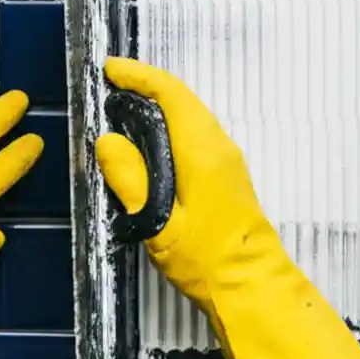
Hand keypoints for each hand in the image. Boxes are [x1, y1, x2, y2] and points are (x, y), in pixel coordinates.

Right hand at [94, 57, 359, 358]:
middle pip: (183, 100)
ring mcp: (227, 161)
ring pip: (190, 117)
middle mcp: (219, 146)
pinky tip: (148, 142)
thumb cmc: (204, 259)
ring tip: (121, 109)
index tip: (110, 69)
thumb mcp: (156, 222)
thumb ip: (130, 178)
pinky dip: (169, 126)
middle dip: (146, 86)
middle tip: (108, 86)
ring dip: (158, 106)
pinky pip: (195, 135)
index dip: (140, 76)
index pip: (172, 94)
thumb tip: (108, 141)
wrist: (251, 289)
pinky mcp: (226, 176)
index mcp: (202, 151)